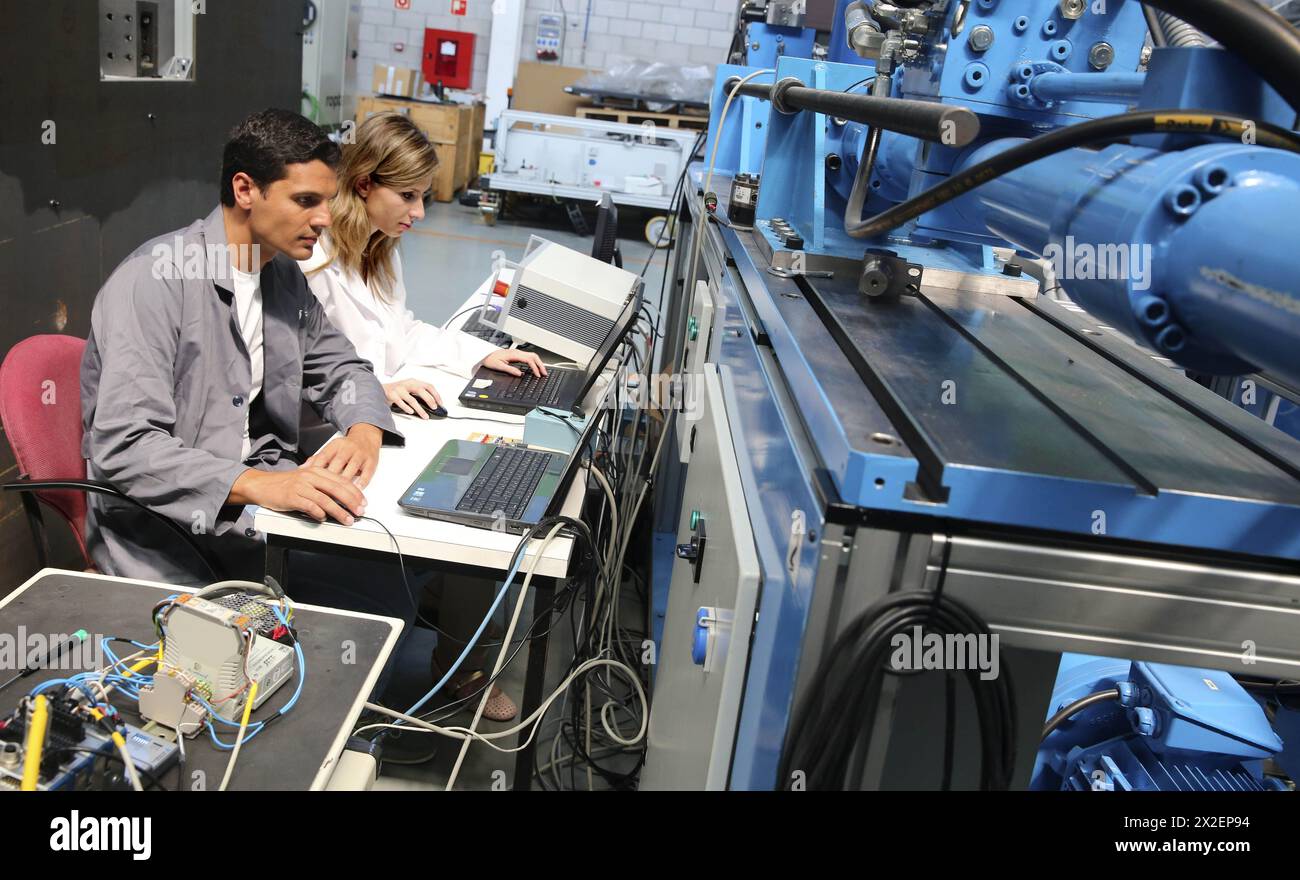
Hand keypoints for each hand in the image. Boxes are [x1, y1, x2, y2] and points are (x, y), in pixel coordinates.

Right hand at [231, 467, 366, 524]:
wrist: (262, 485)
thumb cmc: (285, 484)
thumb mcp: (306, 479)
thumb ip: (323, 485)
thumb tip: (342, 498)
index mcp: (317, 471)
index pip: (341, 481)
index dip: (355, 492)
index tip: (363, 502)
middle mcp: (310, 477)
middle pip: (337, 489)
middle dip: (352, 502)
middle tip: (360, 512)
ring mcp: (301, 486)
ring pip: (325, 499)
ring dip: (338, 512)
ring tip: (347, 520)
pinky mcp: (292, 497)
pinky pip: (309, 506)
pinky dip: (319, 514)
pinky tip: (323, 518)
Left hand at [305, 424, 382, 489]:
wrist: (366, 436)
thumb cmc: (346, 446)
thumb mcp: (331, 449)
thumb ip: (318, 458)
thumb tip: (302, 469)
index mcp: (335, 445)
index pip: (324, 456)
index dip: (316, 469)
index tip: (310, 482)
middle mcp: (348, 448)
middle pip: (338, 463)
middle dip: (330, 478)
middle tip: (324, 493)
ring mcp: (360, 454)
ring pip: (352, 468)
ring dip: (346, 483)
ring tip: (340, 496)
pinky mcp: (371, 461)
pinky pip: (367, 472)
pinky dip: (362, 482)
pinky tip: (356, 490)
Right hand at [384, 378, 441, 417]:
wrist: (379, 389)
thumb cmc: (397, 390)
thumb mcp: (409, 388)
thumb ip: (419, 394)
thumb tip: (432, 405)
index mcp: (414, 381)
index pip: (428, 386)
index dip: (436, 395)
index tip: (440, 403)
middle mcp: (407, 384)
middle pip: (421, 390)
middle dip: (430, 400)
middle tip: (434, 408)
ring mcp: (399, 389)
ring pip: (412, 399)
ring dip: (420, 409)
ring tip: (425, 416)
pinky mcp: (391, 395)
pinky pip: (401, 402)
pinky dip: (407, 408)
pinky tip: (411, 412)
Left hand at [480, 348, 546, 377]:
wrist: (485, 355)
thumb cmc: (490, 360)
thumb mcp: (499, 366)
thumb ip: (510, 370)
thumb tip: (520, 374)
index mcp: (514, 354)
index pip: (529, 360)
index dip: (535, 367)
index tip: (537, 374)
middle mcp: (517, 352)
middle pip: (533, 356)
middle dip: (540, 364)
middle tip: (544, 373)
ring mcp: (518, 353)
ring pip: (532, 355)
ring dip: (538, 363)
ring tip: (542, 371)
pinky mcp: (517, 355)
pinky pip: (529, 357)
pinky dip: (534, 362)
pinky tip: (535, 367)